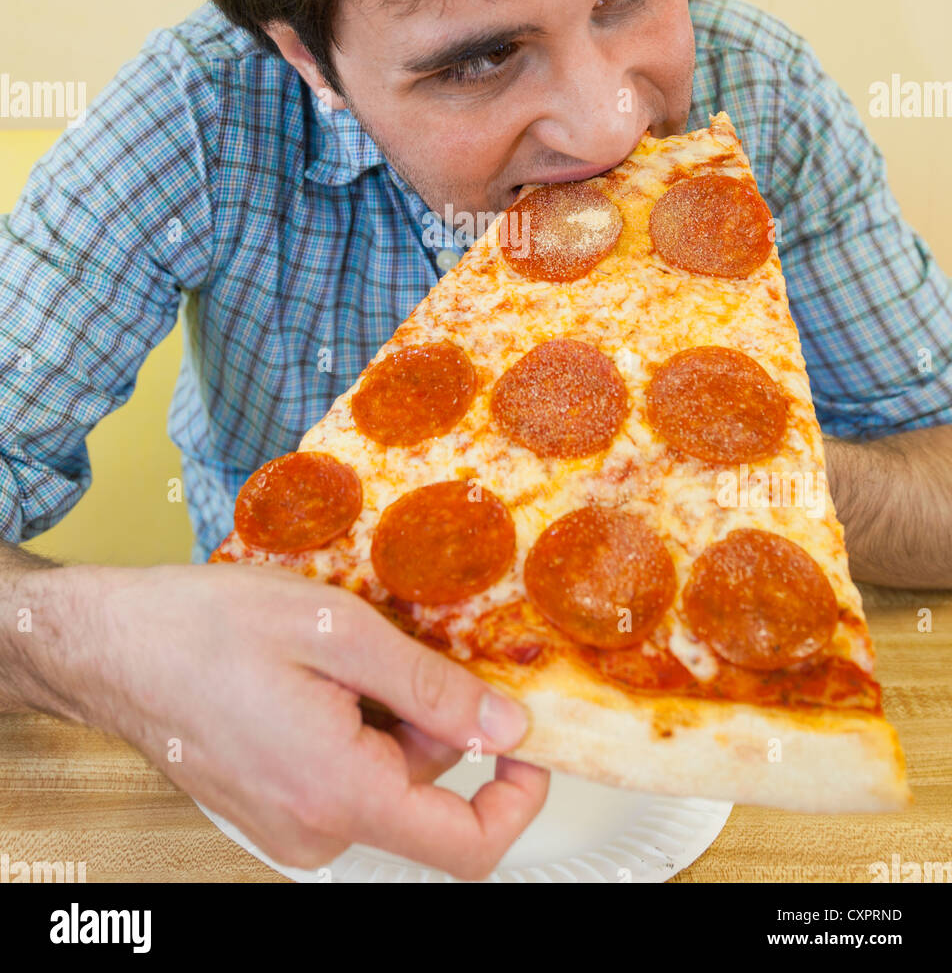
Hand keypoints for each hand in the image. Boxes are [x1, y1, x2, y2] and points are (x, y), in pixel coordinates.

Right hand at [28, 562, 549, 880]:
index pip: (466, 846)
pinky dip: (350, 722)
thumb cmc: (204, 629)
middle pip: (423, 791)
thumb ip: (432, 685)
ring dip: (384, 712)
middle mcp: (315, 829)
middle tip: (394, 642)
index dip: (517, 799)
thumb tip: (507, 726)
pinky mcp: (272, 807)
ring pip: (383, 775)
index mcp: (340, 793)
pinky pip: (343, 774)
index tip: (526, 743)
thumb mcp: (338, 632)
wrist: (113, 645)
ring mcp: (289, 824)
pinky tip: (312, 673)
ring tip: (336, 652)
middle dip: (429, 716)